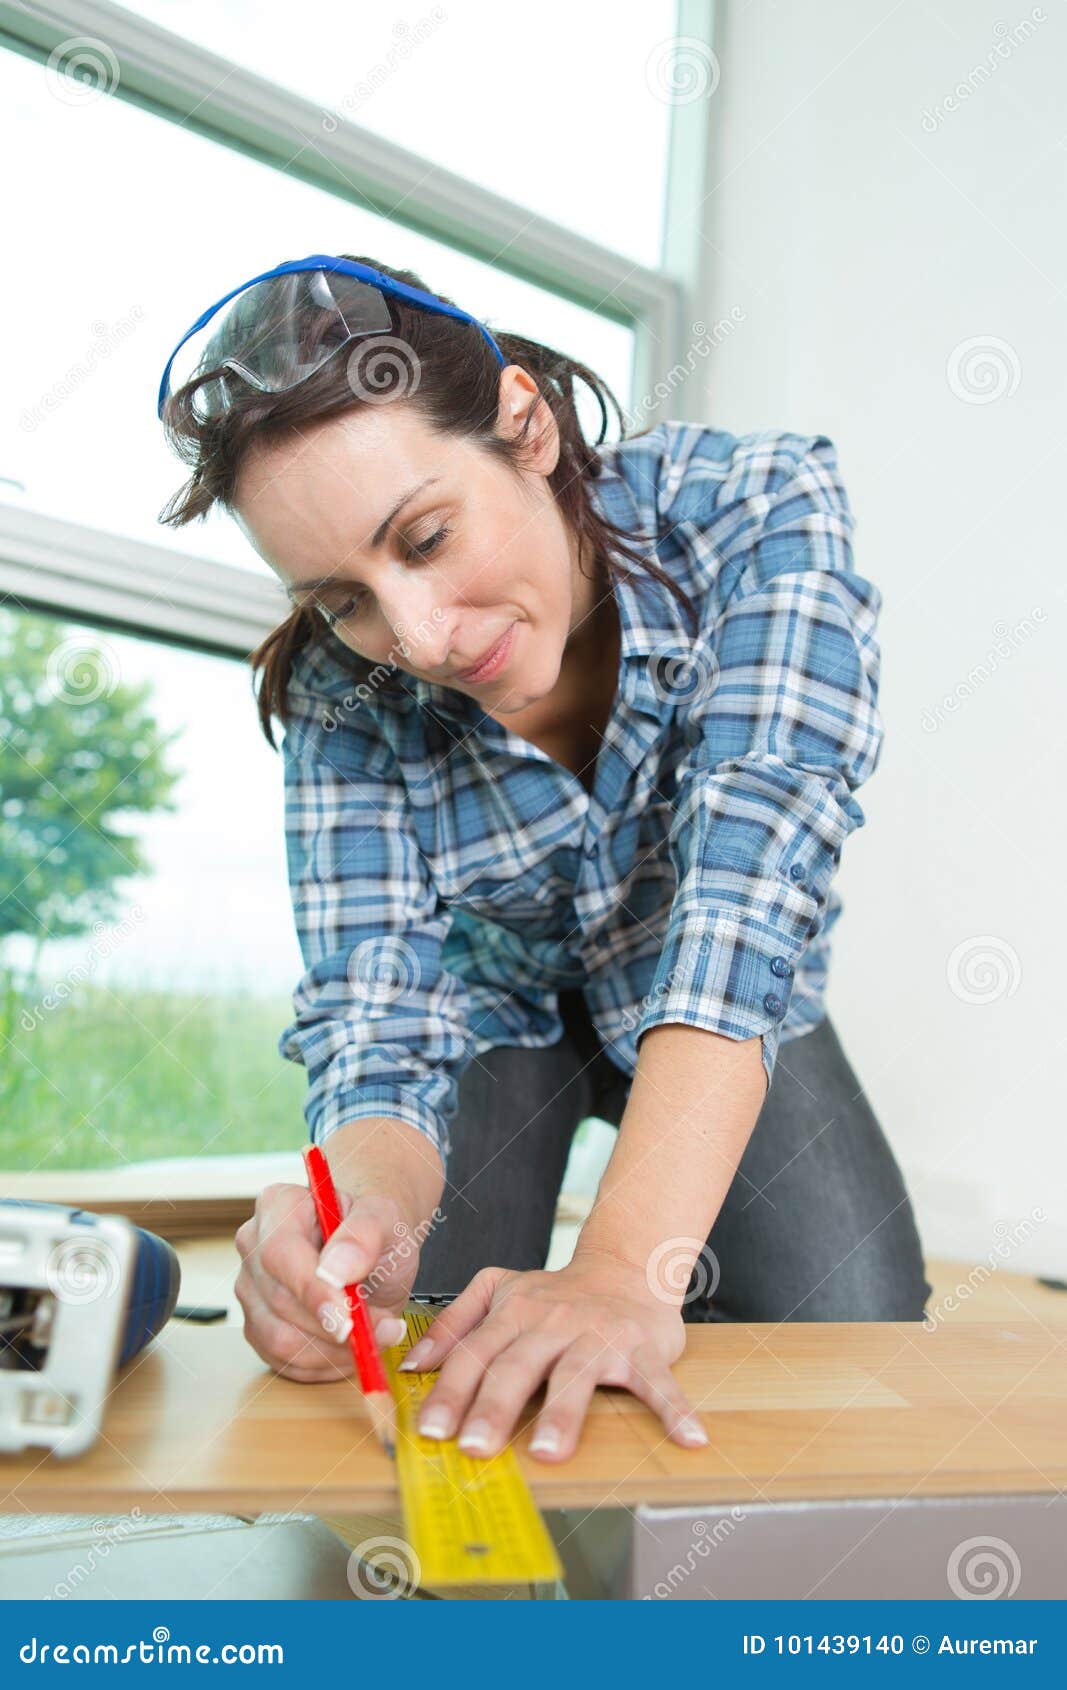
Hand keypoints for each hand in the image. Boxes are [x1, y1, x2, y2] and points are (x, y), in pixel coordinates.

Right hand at [234, 1181, 421, 1379]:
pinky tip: (353, 1343)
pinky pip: (286, 1363)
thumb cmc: (375, 1230)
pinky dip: (328, 1363)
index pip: (279, 1253)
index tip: (347, 1317)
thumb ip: (364, 1235)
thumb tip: (335, 1269)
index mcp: (277, 1206)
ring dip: (336, 1349)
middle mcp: (254, 1247)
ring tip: (374, 1330)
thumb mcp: (385, 1219)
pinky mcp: (259, 1329)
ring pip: (281, 1340)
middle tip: (383, 1324)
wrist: (373, 1252)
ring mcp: (251, 1291)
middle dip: (336, 1325)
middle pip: (279, 1302)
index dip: (311, 1290)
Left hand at [398, 1248, 707, 1460]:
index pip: (475, 1354)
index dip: (451, 1391)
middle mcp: (553, 1323)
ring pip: (578, 1374)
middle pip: (518, 1366)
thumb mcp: (497, 1291)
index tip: (431, 1430)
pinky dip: (675, 1410)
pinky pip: (658, 1381)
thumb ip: (454, 1323)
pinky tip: (688, 1439)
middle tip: (476, 1447)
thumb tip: (413, 1364)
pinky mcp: (642, 1348)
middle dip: (493, 1407)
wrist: (627, 1266)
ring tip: (548, 1452)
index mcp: (515, 1313)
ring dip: (563, 1413)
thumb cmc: (557, 1293)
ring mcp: (599, 1335)